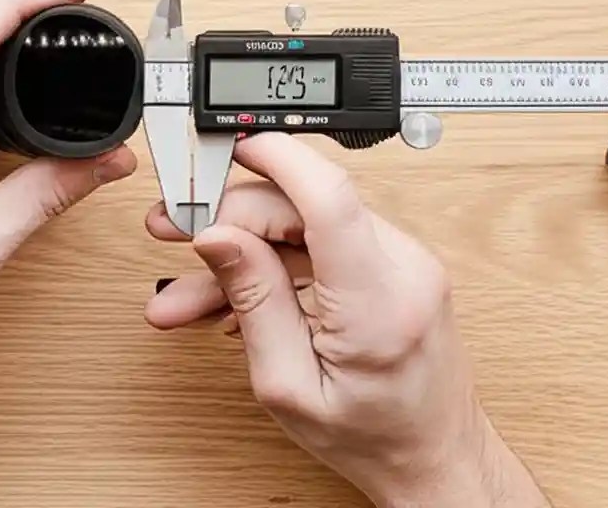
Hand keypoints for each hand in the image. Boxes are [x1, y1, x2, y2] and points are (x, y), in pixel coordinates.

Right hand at [144, 133, 547, 507]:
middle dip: (227, 217)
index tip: (226, 149)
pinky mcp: (395, 264)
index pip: (329, 196)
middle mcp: (401, 269)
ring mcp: (404, 262)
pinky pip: (321, 243)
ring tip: (188, 295)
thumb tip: (217, 236)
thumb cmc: (373, 438)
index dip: (274, 158)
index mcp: (377, 302)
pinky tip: (234, 298)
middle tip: (173, 235)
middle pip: (301, 205)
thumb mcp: (288, 385)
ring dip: (241, 250)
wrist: (434, 458)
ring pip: (303, 225)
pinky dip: (273, 262)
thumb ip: (252, 301)